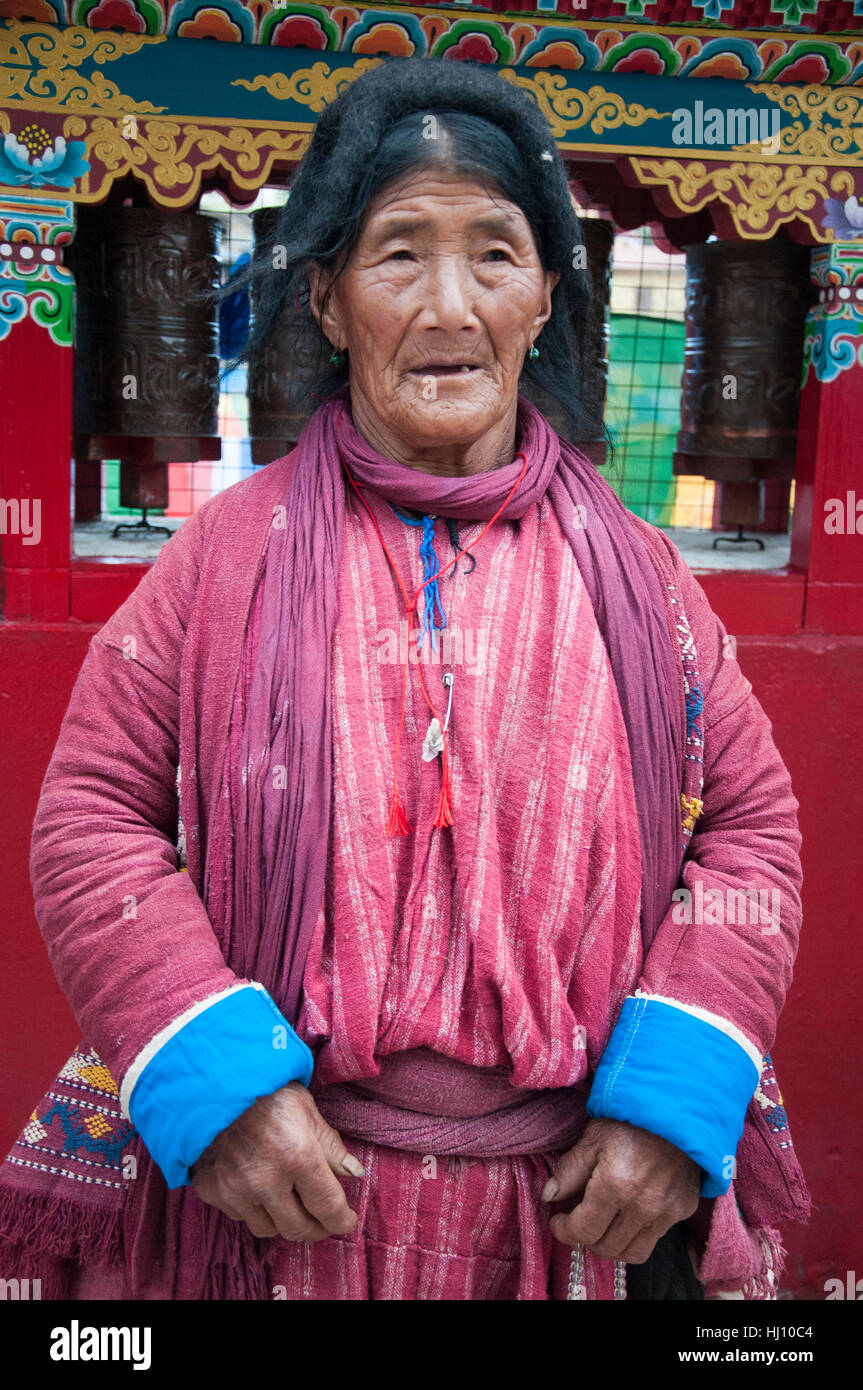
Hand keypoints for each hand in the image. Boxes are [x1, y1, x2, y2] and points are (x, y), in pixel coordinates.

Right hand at [190, 1081, 363, 1241]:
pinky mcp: (212, 1190)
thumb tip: (353, 1173)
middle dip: (317, 1228)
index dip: (342, 1219)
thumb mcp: (307, 1109)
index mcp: (297, 1155)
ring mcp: (235, 1188)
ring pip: (269, 1229)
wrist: (214, 1082)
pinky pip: (240, 1215)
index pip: (327, 1206)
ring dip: (284, 1220)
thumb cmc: (266, 1090)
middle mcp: (265, 1179)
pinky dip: (254, 1208)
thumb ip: (330, 1146)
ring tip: (291, 1203)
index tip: (347, 1220)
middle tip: (324, 1220)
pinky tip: (259, 1188)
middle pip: (299, 1228)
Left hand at [542, 1117, 700, 1263]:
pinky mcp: (682, 1211)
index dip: (564, 1230)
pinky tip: (626, 1214)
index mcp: (616, 1185)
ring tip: (601, 1224)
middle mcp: (643, 1205)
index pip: (584, 1231)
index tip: (558, 1221)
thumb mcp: (593, 1137)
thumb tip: (550, 1196)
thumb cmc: (630, 1118)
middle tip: (578, 1220)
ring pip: (631, 1253)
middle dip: (585, 1237)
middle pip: (606, 1247)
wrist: (677, 1109)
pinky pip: (653, 1239)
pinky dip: (634, 1235)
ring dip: (610, 1244)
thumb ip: (570, 1170)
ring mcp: (666, 1211)